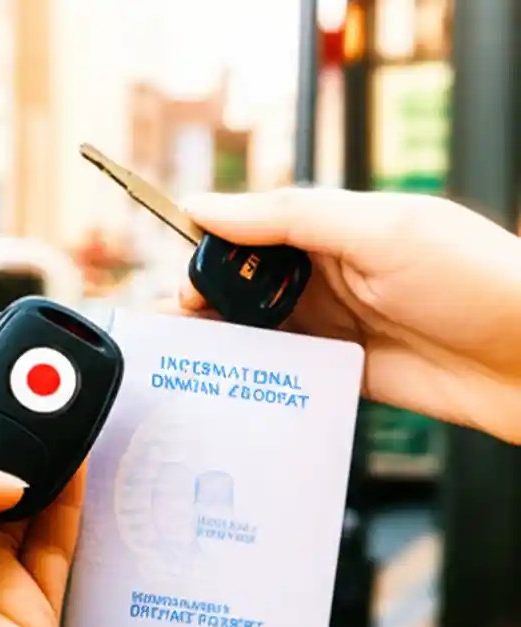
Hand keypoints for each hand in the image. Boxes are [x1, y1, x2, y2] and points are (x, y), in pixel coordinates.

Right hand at [177, 187, 520, 444]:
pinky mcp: (345, 374)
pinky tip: (226, 385)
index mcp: (336, 227)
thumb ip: (290, 216)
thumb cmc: (479, 281)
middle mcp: (330, 275)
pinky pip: (283, 373)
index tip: (183, 271)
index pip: (251, 227)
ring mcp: (337, 327)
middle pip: (244, 282)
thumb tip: (205, 204)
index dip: (209, 246)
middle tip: (184, 321)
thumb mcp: (380, 230)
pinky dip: (251, 378)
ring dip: (219, 339)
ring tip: (189, 355)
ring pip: (255, 329)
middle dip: (205, 298)